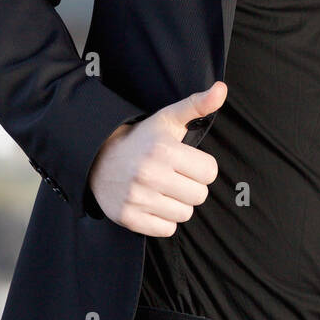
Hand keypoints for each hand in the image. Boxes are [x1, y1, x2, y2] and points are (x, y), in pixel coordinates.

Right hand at [87, 80, 227, 234]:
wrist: (98, 157)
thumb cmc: (142, 139)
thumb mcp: (168, 119)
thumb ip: (198, 105)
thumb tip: (222, 89)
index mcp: (164, 150)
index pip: (209, 172)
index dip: (200, 168)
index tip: (185, 162)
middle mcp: (149, 174)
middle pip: (199, 196)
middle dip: (191, 187)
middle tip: (173, 177)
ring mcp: (136, 197)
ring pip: (184, 214)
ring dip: (177, 204)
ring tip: (162, 189)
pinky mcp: (127, 217)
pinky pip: (166, 229)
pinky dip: (163, 220)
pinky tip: (152, 203)